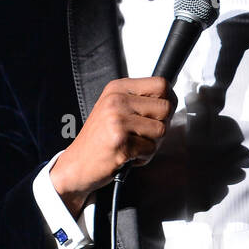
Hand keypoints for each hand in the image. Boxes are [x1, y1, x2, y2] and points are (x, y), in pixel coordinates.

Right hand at [50, 76, 177, 210]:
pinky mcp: (121, 143)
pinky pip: (150, 149)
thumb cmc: (99, 139)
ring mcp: (118, 121)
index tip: (161, 112)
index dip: (169, 99)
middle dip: (161, 125)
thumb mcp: (114, 109)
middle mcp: (117, 101)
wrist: (77, 164)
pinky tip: (127, 155)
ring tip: (133, 145)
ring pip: (161, 130)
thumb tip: (171, 100)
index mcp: (118, 89)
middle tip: (144, 134)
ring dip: (152, 144)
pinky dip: (143, 157)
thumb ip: (139, 101)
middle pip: (165, 107)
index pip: (161, 84)